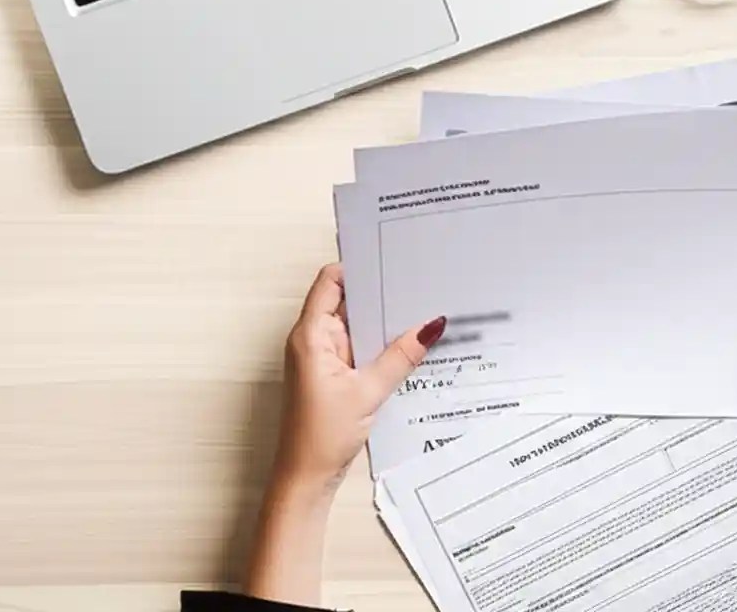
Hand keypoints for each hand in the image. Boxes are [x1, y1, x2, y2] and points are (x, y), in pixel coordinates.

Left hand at [244, 264, 444, 605]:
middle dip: (381, 292)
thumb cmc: (322, 436)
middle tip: (420, 282)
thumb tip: (431, 324)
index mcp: (311, 335)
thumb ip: (401, 356)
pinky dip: (381, 345)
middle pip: (348, 300)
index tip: (392, 258)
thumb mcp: (368, 392)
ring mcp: (324, 358)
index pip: (331, 281)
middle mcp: (314, 340)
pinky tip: (409, 347)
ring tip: (422, 311)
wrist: (305, 479)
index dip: (358, 266)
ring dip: (384, 321)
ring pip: (357, 325)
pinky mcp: (334, 375)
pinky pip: (360, 348)